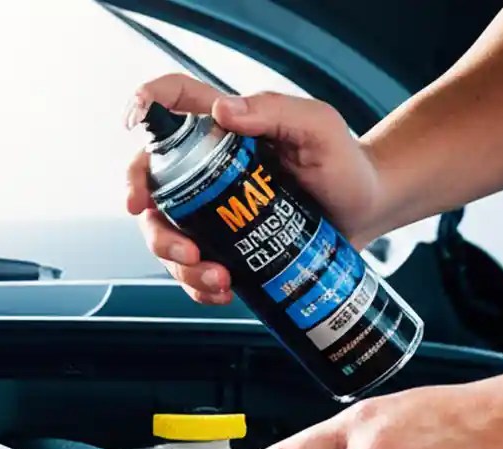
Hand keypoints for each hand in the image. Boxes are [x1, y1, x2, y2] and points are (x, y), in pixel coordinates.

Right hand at [124, 74, 383, 304]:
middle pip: (152, 189)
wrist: (368, 212)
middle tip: (186, 252)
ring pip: (166, 237)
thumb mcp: (317, 127)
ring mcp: (212, 210)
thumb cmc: (346, 163)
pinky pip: (192, 269)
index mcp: (222, 129)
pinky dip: (199, 286)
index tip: (134, 133)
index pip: (169, 103)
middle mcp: (207, 169)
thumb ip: (274, 109)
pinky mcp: (225, 245)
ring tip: (218, 279)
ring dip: (179, 267)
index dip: (141, 109)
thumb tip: (222, 111)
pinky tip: (224, 290)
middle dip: (155, 228)